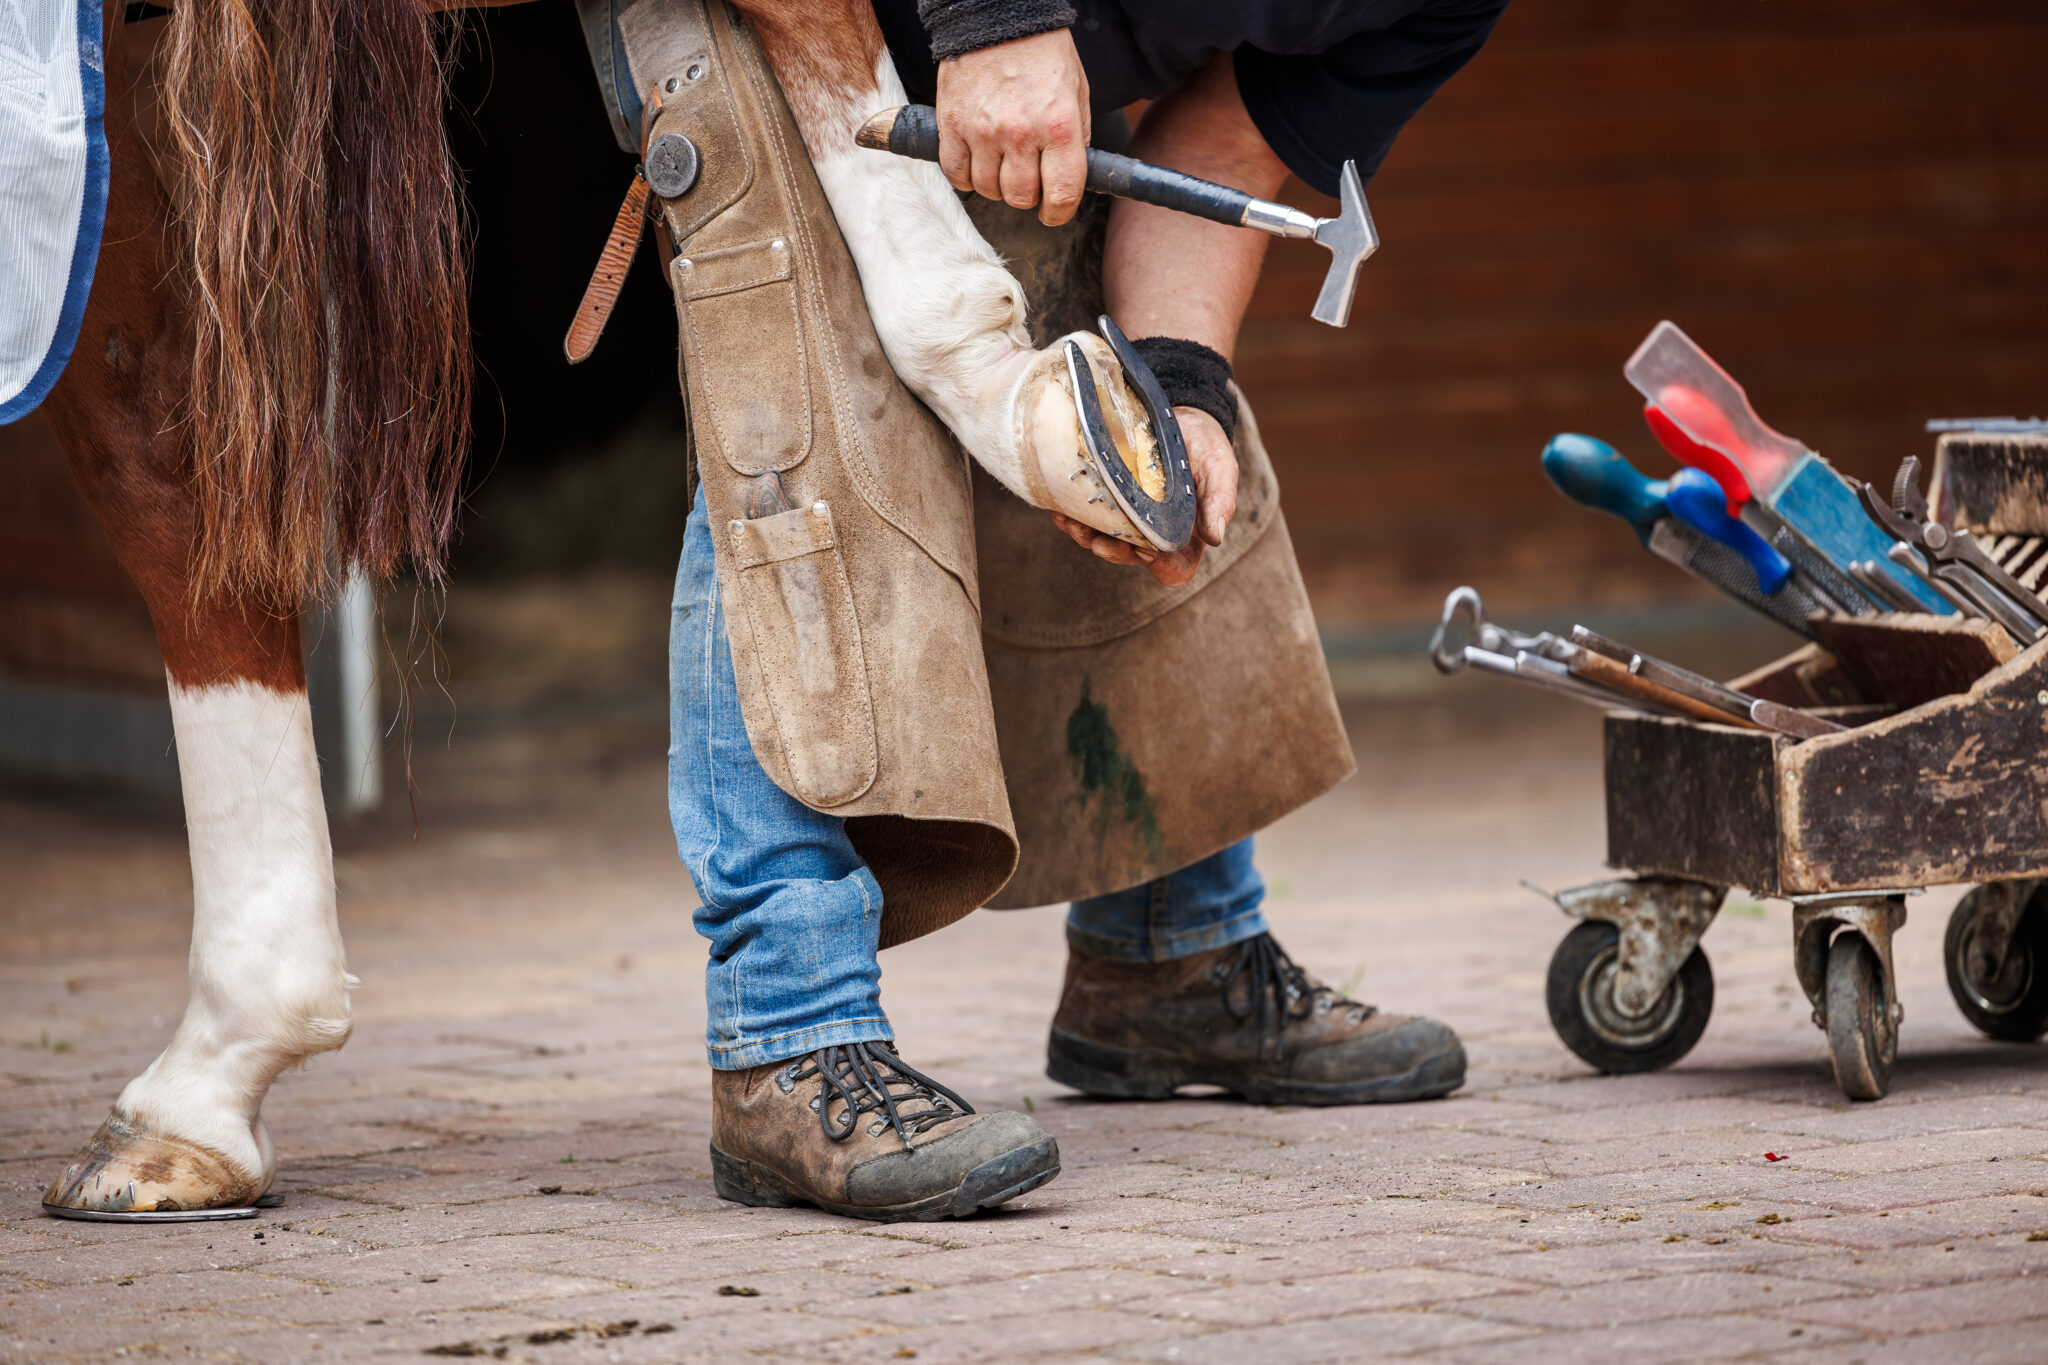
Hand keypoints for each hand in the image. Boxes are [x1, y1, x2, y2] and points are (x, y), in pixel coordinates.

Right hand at [935, 28, 1089, 226]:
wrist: (997, 14)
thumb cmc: (1042, 51)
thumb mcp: (1077, 90)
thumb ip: (1076, 136)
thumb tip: (1067, 176)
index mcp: (1059, 126)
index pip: (1062, 194)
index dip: (1059, 212)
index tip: (1053, 211)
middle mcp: (1021, 133)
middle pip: (1020, 197)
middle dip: (1027, 195)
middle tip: (1028, 179)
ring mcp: (982, 131)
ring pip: (988, 190)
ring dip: (996, 186)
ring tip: (1002, 164)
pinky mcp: (952, 125)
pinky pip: (956, 174)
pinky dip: (967, 176)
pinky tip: (977, 162)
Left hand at [1049, 407, 1237, 587]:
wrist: (1180, 416)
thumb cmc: (1206, 446)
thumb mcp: (1220, 469)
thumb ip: (1220, 501)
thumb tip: (1216, 539)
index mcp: (1187, 536)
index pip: (1175, 568)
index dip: (1161, 566)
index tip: (1148, 550)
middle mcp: (1154, 532)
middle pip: (1132, 557)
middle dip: (1114, 553)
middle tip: (1101, 542)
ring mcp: (1128, 517)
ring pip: (1105, 540)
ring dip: (1086, 538)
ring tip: (1073, 524)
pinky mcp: (1108, 498)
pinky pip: (1087, 517)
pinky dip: (1072, 516)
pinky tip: (1061, 509)